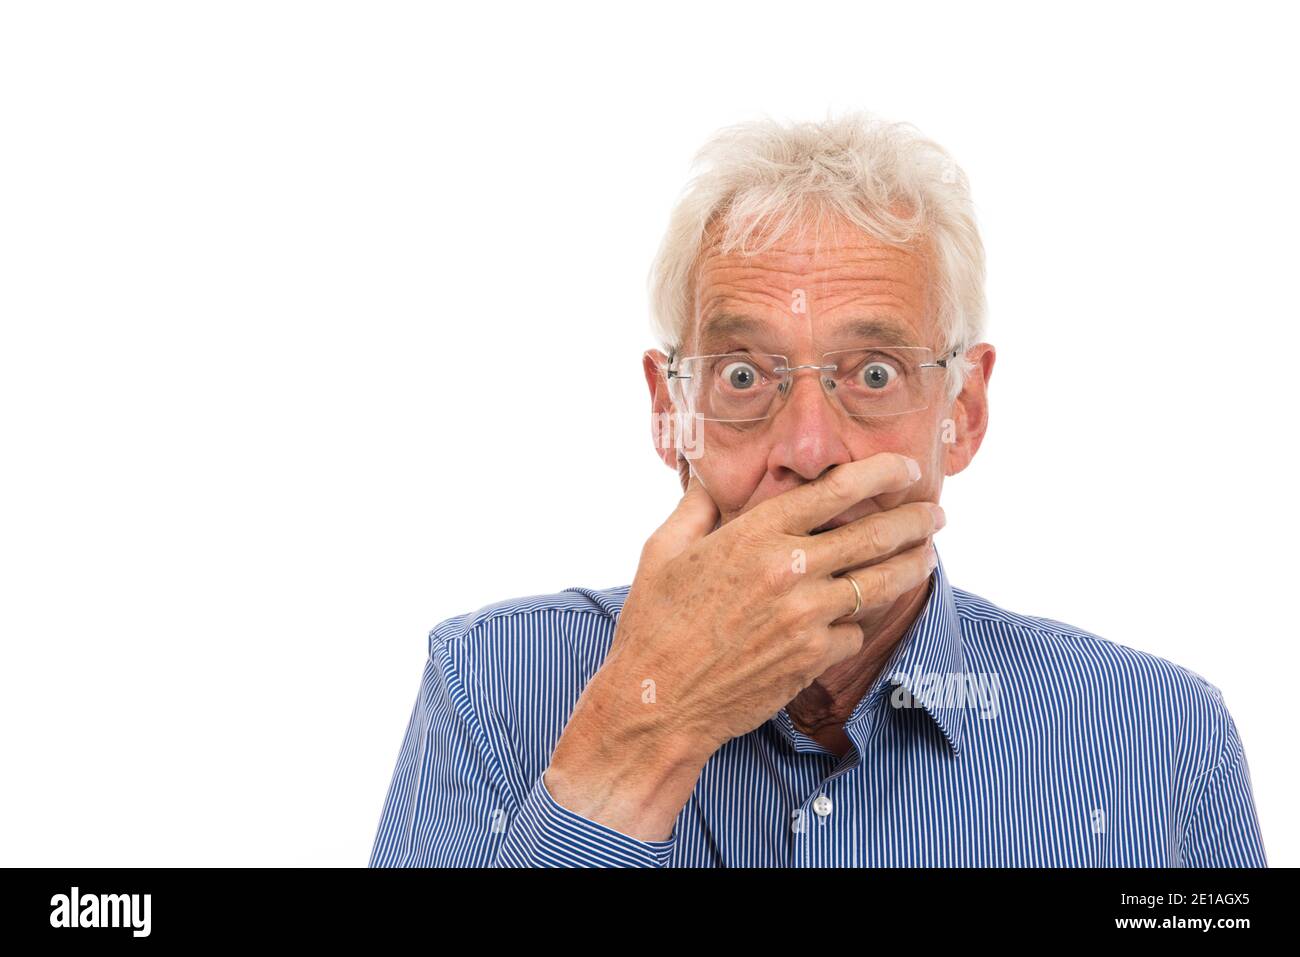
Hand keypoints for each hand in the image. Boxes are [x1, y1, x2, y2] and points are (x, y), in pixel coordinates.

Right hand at [544, 452, 941, 840]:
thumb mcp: (661, 551)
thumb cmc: (654, 624)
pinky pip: (853, 632)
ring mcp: (806, 616)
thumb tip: (708, 479)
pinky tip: (851, 620)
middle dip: (916, 520)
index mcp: (755, 534)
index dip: (881, 473)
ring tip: (927, 556)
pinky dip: (853, 624)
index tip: (905, 468)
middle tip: (935, 514)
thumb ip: (694, 508)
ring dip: (912, 565)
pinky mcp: (813, 657)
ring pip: (880, 584)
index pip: (836, 489)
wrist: (658, 702)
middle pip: (875, 534)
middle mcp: (789, 570)